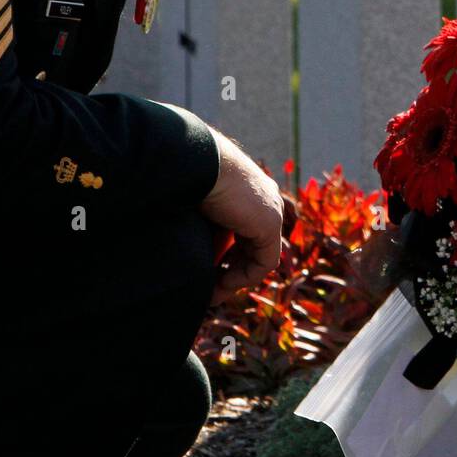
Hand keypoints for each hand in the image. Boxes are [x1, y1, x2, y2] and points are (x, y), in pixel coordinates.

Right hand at [200, 129, 285, 304]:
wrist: (196, 162)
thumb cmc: (186, 178)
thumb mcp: (196, 208)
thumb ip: (202, 230)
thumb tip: (187, 257)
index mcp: (246, 190)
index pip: (243, 231)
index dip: (225, 257)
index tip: (205, 275)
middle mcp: (263, 198)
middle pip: (252, 246)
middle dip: (230, 271)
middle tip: (209, 291)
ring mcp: (269, 210)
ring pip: (259, 256)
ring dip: (236, 278)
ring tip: (212, 294)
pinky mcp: (269, 224)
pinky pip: (264, 262)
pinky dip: (244, 278)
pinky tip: (221, 285)